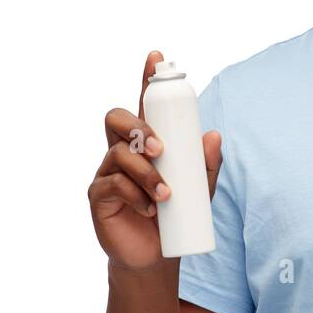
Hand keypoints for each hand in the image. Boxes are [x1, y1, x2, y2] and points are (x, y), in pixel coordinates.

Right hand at [88, 50, 222, 269]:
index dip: (146, 78)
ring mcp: (107, 172)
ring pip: (118, 154)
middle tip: (162, 149)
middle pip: (117, 119)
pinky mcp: (98, 196)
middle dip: (139, 127)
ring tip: (166, 195)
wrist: (156, 256)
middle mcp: (122, 151)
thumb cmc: (176, 215)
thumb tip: (213, 135)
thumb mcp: (200, 190)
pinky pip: (111, 184)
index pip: (144, 104)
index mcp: (146, 142)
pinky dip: (135, 195)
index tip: (156, 56)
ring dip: (146, 173)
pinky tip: (150, 209)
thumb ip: (207, 165)